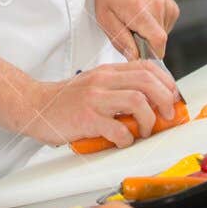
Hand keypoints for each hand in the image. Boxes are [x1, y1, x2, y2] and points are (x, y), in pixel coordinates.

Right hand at [21, 61, 179, 146]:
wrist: (34, 106)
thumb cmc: (66, 100)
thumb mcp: (94, 85)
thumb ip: (118, 88)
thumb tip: (151, 102)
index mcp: (107, 72)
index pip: (147, 67)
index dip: (167, 82)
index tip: (172, 97)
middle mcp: (103, 81)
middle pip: (147, 82)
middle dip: (165, 100)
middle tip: (166, 115)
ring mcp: (95, 99)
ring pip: (138, 102)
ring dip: (149, 120)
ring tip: (144, 130)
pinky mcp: (87, 119)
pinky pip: (119, 129)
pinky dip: (127, 138)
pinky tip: (122, 140)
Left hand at [94, 0, 178, 58]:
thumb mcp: (104, 14)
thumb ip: (120, 39)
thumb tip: (133, 57)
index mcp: (141, 10)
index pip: (158, 44)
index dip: (148, 55)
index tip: (138, 55)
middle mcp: (159, 8)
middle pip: (158, 42)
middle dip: (143, 42)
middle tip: (128, 28)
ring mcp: (168, 6)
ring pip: (161, 34)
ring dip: (147, 32)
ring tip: (133, 16)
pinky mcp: (173, 6)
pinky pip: (164, 26)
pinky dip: (153, 24)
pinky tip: (142, 12)